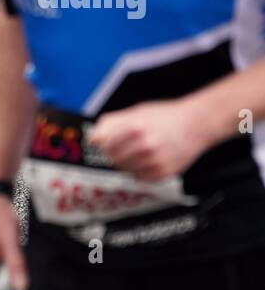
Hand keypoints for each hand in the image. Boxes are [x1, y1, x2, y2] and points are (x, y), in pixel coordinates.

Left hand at [88, 101, 210, 182]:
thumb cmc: (165, 116)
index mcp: (135, 126)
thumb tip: (93, 138)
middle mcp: (145, 145)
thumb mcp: (136, 111)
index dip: (102, 144)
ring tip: (138, 151)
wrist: (196, 125)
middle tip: (123, 146)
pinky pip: (140, 178)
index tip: (105, 142)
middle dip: (114, 153)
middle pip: (113, 158)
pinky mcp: (164, 172)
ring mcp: (155, 161)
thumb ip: (112, 123)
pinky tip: (148, 159)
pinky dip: (139, 171)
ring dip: (127, 162)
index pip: (104, 144)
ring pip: (125, 169)